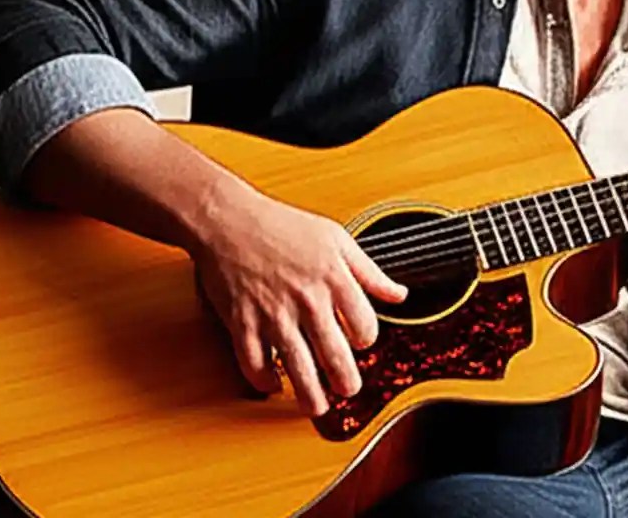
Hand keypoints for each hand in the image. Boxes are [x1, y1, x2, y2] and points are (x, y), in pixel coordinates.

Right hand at [188, 183, 407, 416]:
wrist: (228, 220)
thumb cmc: (283, 226)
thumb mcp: (337, 239)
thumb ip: (370, 272)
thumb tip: (399, 294)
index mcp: (334, 280)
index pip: (364, 326)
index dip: (366, 339)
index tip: (360, 342)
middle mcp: (308, 301)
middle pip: (336, 355)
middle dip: (346, 381)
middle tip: (348, 390)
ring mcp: (274, 315)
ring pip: (298, 368)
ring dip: (310, 395)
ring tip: (317, 407)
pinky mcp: (242, 323)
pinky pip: (255, 363)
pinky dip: (264, 380)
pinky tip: (272, 384)